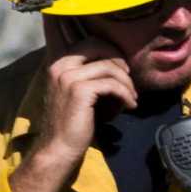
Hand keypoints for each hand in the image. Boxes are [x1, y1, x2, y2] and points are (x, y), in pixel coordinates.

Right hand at [10, 42, 135, 191]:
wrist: (59, 149)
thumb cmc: (74, 123)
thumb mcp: (82, 93)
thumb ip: (95, 75)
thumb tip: (122, 65)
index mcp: (59, 64)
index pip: (91, 42)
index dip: (111, 53)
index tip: (123, 70)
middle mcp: (61, 66)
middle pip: (99, 47)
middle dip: (119, 62)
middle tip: (130, 82)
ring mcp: (68, 77)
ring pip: (109, 66)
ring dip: (126, 82)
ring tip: (132, 98)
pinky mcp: (79, 91)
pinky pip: (112, 84)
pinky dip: (126, 94)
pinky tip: (130, 105)